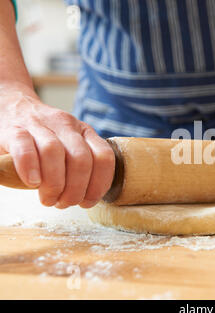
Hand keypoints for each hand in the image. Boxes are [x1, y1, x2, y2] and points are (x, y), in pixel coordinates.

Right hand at [0, 84, 114, 208]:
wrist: (10, 106)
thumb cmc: (42, 139)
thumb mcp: (69, 147)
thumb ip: (81, 166)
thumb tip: (89, 198)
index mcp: (84, 132)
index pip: (104, 157)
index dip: (99, 184)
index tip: (87, 201)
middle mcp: (66, 125)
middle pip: (81, 159)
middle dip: (75, 190)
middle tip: (64, 203)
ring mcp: (40, 125)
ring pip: (54, 152)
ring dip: (54, 184)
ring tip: (49, 199)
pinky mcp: (14, 129)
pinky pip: (25, 147)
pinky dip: (30, 168)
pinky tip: (33, 183)